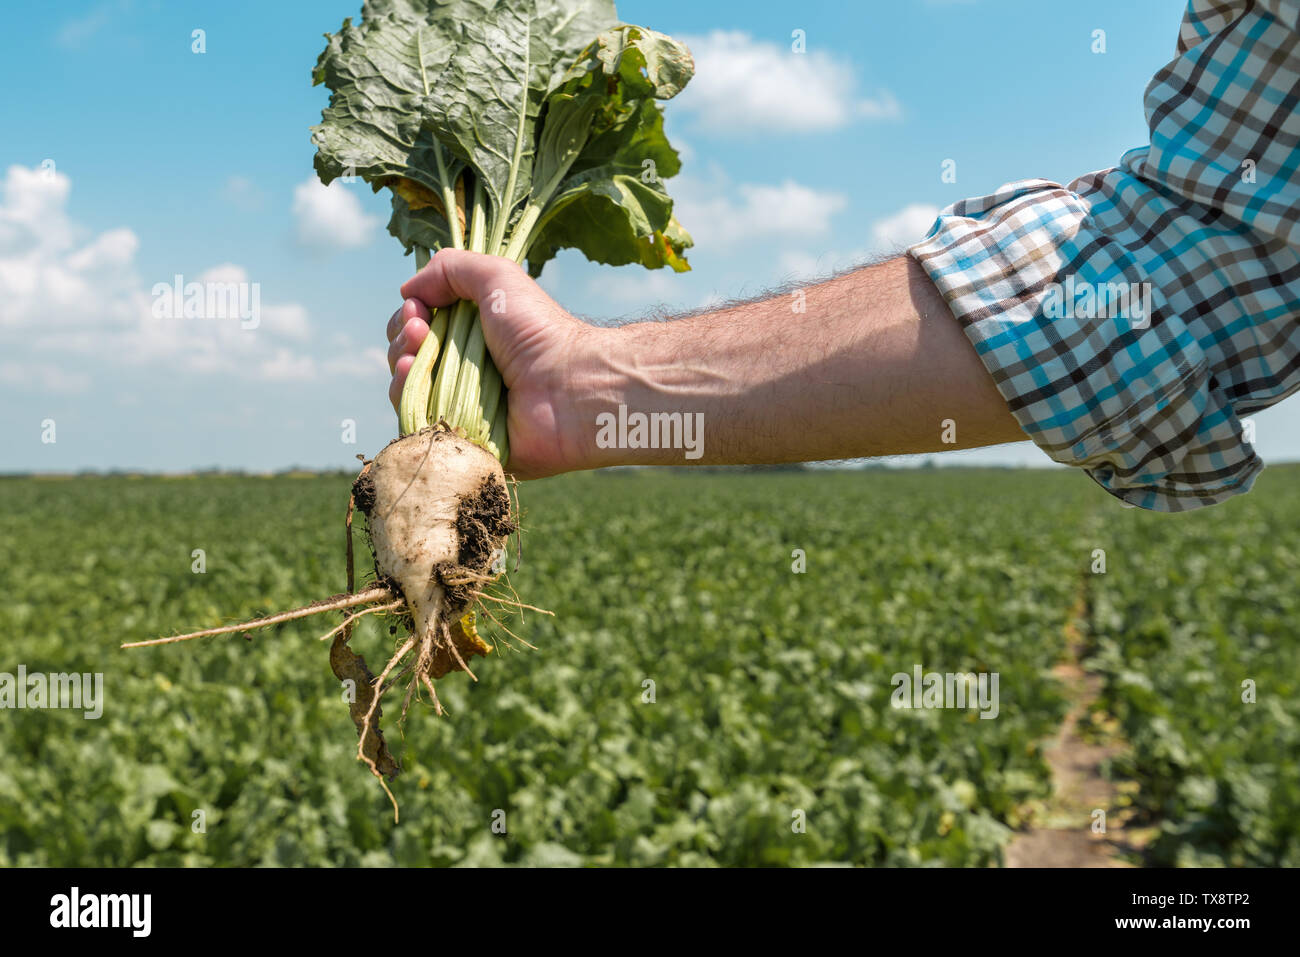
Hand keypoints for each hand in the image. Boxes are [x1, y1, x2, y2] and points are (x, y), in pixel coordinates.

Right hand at [388, 248, 604, 478]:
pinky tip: (412, 382)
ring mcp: (462, 410)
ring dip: (400, 368)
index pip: (419, 330)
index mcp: (473, 338)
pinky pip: (420, 428)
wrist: (570, 387)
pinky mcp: (462, 444)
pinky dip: (408, 404)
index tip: (417, 310)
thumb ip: (451, 268)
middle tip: (421, 332)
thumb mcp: (497, 277)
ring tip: (415, 357)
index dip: (409, 317)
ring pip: (408, 393)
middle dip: (403, 340)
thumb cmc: (540, 332)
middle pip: (408, 359)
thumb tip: (409, 290)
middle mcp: (465, 373)